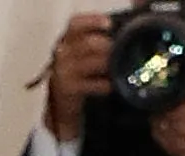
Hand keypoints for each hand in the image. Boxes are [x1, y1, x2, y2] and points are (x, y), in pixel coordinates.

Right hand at [45, 12, 113, 142]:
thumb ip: (98, 41)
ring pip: (89, 63)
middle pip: (87, 44)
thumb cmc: (79, 74)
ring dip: (106, 64)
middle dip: (106, 46)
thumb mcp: (83, 55)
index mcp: (67, 41)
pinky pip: (89, 85)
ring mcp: (63, 73)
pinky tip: (110, 85)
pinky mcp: (67, 90)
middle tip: (117, 50)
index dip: (92, 21)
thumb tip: (122, 34)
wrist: (64, 104)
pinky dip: (103, 85)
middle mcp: (62, 55)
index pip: (75, 24)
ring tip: (117, 66)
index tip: (109, 24)